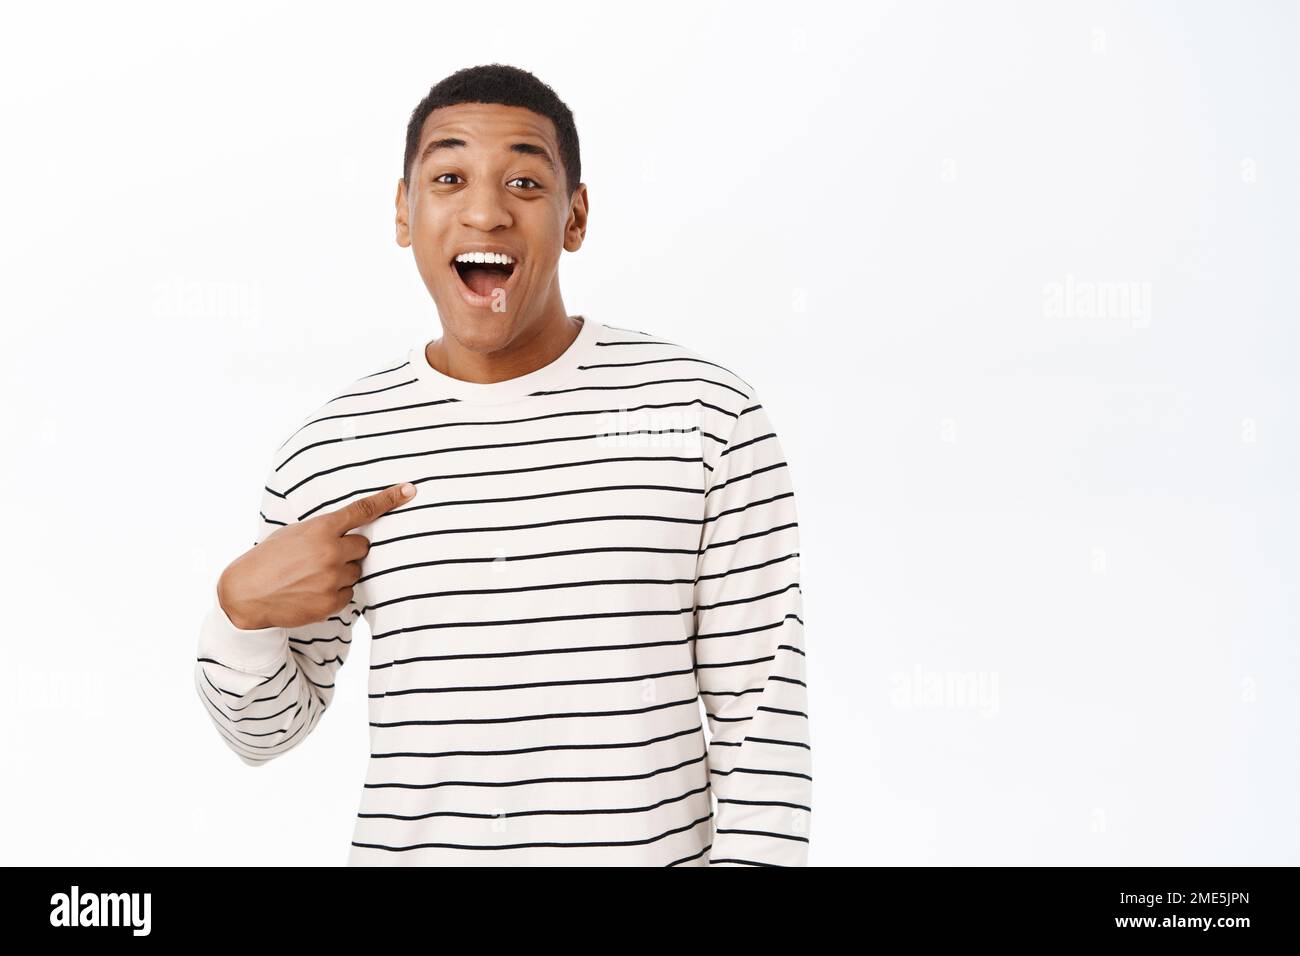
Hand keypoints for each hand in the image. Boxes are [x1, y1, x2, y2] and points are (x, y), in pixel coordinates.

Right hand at [217, 482, 416, 629]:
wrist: (244, 595)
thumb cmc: (268, 559)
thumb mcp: (293, 533)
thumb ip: (323, 530)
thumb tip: (347, 530)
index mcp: (320, 529)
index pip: (361, 511)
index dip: (388, 499)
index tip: (409, 490)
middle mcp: (330, 552)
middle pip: (364, 546)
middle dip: (349, 550)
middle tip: (323, 556)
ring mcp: (332, 578)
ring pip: (356, 571)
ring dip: (341, 573)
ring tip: (311, 576)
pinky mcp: (331, 602)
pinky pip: (348, 594)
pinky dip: (335, 593)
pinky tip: (312, 591)